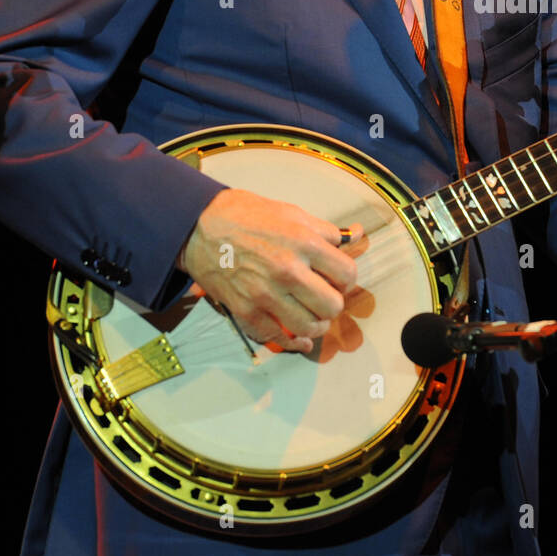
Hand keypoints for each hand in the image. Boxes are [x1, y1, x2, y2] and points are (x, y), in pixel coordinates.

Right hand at [178, 188, 361, 352]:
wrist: (199, 226)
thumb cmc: (247, 215)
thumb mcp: (292, 213)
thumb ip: (326, 230)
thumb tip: (356, 235)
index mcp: (304, 243)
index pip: (347, 275)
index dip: (347, 279)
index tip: (338, 280)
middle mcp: (288, 271)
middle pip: (333, 306)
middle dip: (333, 304)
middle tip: (325, 298)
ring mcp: (266, 294)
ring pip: (309, 327)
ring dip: (316, 325)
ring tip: (313, 317)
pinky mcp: (246, 310)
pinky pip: (277, 338)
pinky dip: (292, 342)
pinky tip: (299, 339)